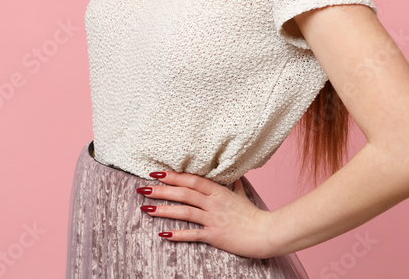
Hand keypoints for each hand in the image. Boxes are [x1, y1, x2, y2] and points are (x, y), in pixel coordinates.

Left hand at [138, 170, 274, 258]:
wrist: (267, 233)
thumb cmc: (254, 215)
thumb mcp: (243, 196)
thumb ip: (234, 186)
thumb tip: (234, 177)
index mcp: (218, 191)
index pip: (192, 180)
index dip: (173, 176)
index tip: (156, 173)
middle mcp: (214, 203)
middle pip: (183, 193)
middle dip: (161, 190)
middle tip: (142, 188)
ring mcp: (213, 219)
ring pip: (185, 211)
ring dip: (164, 210)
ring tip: (146, 208)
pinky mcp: (215, 236)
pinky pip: (193, 234)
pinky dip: (178, 235)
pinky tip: (163, 235)